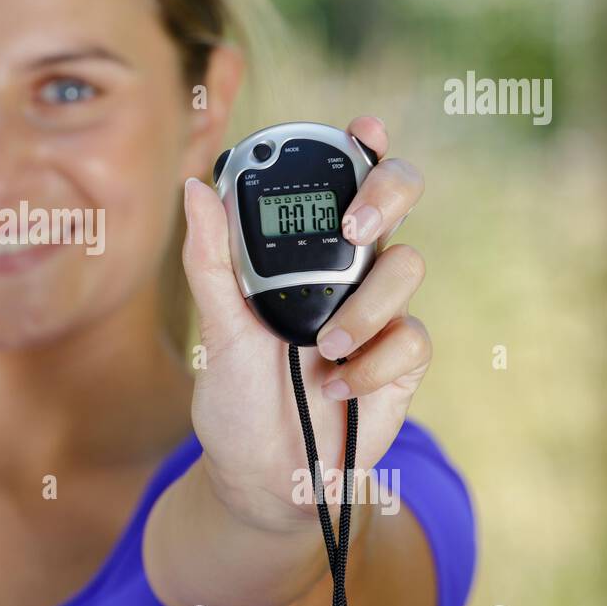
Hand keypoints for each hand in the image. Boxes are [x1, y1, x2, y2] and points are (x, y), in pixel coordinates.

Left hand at [182, 116, 430, 534]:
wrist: (265, 476)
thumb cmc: (238, 399)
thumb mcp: (216, 329)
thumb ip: (210, 261)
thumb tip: (194, 187)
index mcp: (304, 253)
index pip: (342, 183)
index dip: (364, 148)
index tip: (364, 128)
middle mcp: (349, 271)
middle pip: (399, 199)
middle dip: (387, 196)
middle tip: (356, 229)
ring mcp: (381, 312)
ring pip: (406, 268)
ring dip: (362, 311)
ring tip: (322, 351)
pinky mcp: (403, 360)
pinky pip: (412, 337)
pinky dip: (372, 365)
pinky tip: (337, 388)